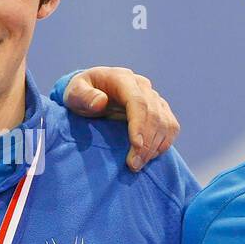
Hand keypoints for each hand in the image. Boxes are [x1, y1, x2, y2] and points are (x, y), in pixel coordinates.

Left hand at [63, 66, 180, 170]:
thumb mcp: (73, 93)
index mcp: (121, 79)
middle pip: (154, 115)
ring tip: (138, 165)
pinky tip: (149, 157)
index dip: (139, 124)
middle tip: (133, 165)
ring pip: (165, 122)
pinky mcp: (160, 110)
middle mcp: (142, 86)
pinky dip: (164, 143)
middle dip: (146, 142)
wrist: (90, 93)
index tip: (136, 145)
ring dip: (155, 146)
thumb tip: (100, 102)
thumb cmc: (79, 94)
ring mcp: (153, 97)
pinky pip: (171, 127)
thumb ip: (83, 96)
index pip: (138, 101)